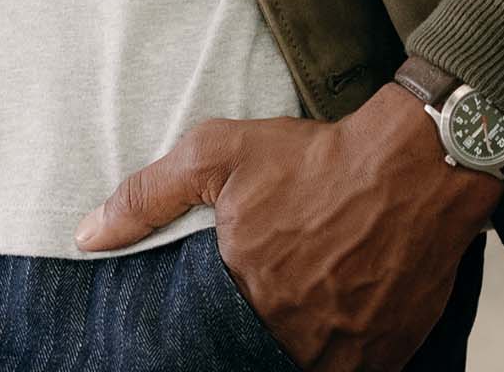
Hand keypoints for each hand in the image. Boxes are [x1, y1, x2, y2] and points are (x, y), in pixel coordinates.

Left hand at [73, 85, 497, 370]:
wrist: (417, 164)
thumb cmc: (315, 157)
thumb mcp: (216, 153)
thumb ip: (146, 196)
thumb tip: (86, 235)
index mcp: (246, 298)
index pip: (202, 342)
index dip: (200, 332)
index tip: (208, 311)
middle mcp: (295, 339)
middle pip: (255, 355)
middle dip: (251, 334)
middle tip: (263, 298)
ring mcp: (347, 356)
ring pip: (304, 366)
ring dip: (295, 345)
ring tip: (296, 306)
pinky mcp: (388, 356)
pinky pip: (350, 371)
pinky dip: (337, 352)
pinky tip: (333, 315)